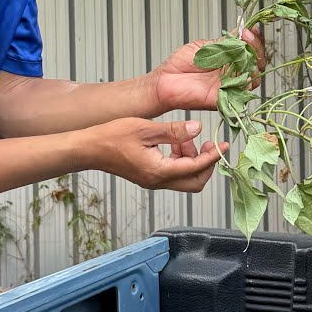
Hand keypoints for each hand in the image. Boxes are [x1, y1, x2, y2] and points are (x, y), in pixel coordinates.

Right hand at [84, 117, 229, 191]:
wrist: (88, 148)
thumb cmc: (112, 137)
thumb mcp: (146, 129)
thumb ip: (173, 131)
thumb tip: (197, 128)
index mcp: (159, 171)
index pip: (195, 168)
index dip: (213, 157)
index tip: (223, 145)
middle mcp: (157, 181)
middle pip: (194, 183)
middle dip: (206, 164)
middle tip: (207, 144)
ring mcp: (152, 181)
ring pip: (184, 179)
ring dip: (192, 160)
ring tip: (184, 139)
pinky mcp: (148, 176)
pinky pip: (173, 174)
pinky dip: (180, 160)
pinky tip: (173, 142)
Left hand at [151, 29, 265, 113]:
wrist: (164, 81)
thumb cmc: (179, 65)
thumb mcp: (205, 47)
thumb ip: (224, 42)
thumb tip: (241, 30)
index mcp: (228, 60)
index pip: (249, 51)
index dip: (254, 40)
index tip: (252, 29)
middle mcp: (231, 73)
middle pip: (257, 63)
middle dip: (256, 48)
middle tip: (247, 36)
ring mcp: (229, 86)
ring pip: (254, 77)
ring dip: (254, 62)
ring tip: (244, 49)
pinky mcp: (224, 98)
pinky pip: (242, 92)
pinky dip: (246, 80)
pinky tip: (243, 68)